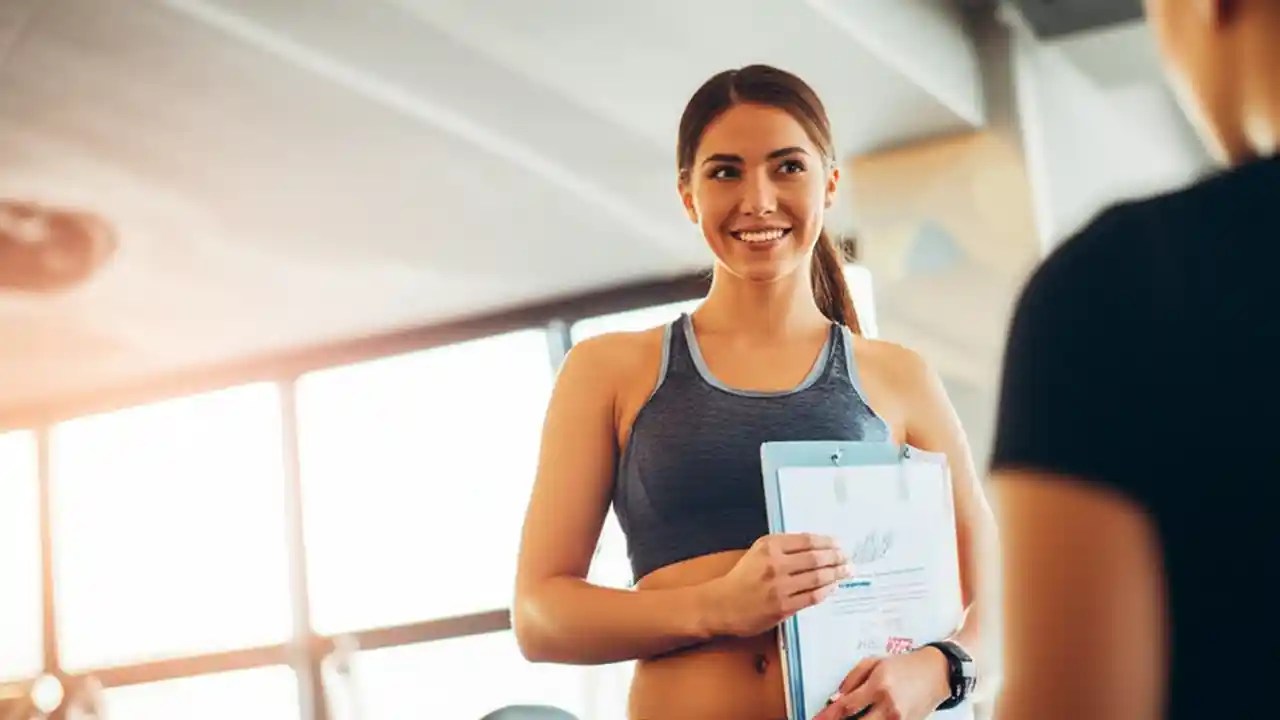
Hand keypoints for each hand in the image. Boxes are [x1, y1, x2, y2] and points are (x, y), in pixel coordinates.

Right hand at [702, 533, 850, 637]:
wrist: (722, 604)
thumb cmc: (742, 578)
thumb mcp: (758, 552)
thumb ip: (783, 547)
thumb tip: (816, 547)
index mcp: (769, 546)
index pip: (807, 540)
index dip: (827, 542)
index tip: (839, 544)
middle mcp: (775, 563)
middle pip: (815, 558)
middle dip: (836, 558)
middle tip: (848, 559)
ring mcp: (779, 586)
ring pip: (817, 578)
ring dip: (836, 574)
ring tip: (846, 572)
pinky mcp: (782, 606)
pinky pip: (811, 597)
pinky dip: (825, 591)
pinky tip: (833, 588)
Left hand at [813, 648, 950, 719]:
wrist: (937, 673)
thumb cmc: (904, 665)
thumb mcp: (874, 662)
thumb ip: (852, 679)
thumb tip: (835, 699)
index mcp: (879, 686)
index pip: (847, 707)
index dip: (828, 716)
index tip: (816, 719)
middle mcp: (889, 706)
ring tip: (845, 717)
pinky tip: (865, 717)